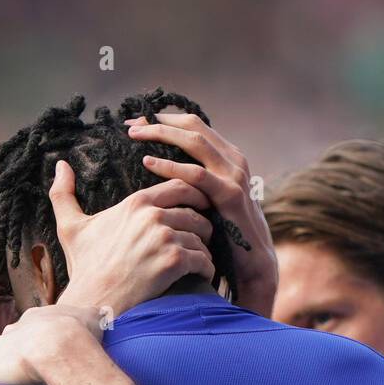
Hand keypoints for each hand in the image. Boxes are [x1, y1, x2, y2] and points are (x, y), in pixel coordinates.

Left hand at [0, 304, 102, 384]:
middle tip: (43, 373)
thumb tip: (107, 313)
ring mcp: (0, 348)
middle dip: (26, 358)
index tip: (56, 358)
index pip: (35, 332)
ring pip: (4, 362)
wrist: (60, 349)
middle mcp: (12, 329)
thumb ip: (96, 315)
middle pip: (15, 345)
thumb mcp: (94, 318)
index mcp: (34, 317)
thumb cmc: (80, 334)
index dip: (45, 347)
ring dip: (14, 372)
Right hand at [51, 159, 216, 316]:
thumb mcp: (70, 227)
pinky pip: (204, 260)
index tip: (201, 206)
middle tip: (204, 238)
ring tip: (201, 259)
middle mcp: (152, 216)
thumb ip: (64, 193)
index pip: (179, 186)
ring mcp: (165, 238)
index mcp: (136, 203)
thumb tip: (60, 165)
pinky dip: (207, 269)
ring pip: (202, 238)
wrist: (93, 300)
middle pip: (196, 213)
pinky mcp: (174, 262)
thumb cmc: (85, 267)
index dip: (196, 196)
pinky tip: (203, 275)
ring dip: (204, 250)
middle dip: (204, 226)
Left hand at [126, 113, 277, 317]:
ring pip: (194, 141)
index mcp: (228, 158)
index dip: (165, 120)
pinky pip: (196, 174)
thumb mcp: (212, 200)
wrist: (253, 264)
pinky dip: (171, 166)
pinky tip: (148, 163)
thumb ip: (197, 182)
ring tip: (135, 135)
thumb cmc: (227, 236)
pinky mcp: (230, 195)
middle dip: (159, 122)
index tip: (137, 120)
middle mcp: (234, 160)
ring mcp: (234, 176)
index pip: (194, 127)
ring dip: (162, 135)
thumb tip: (163, 168)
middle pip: (193, 126)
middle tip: (131, 123)